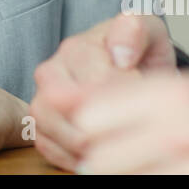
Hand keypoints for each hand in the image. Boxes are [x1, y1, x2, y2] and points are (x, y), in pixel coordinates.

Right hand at [29, 14, 175, 169]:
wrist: (131, 70)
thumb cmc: (138, 54)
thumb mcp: (148, 32)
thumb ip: (134, 31)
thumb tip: (120, 54)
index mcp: (76, 48)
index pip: (94, 81)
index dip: (124, 96)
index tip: (143, 97)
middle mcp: (51, 72)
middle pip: (62, 106)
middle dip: (100, 122)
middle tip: (128, 125)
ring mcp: (42, 100)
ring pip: (50, 130)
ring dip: (87, 143)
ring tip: (117, 140)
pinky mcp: (40, 126)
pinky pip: (47, 149)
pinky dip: (73, 157)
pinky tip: (99, 150)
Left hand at [65, 71, 188, 173]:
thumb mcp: (178, 92)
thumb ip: (118, 93)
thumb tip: (57, 98)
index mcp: (175, 92)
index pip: (89, 115)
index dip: (84, 129)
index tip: (95, 136)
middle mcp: (185, 126)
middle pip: (97, 156)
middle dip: (99, 160)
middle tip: (124, 157)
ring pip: (115, 175)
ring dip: (121, 175)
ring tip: (146, 165)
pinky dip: (147, 184)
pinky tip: (160, 174)